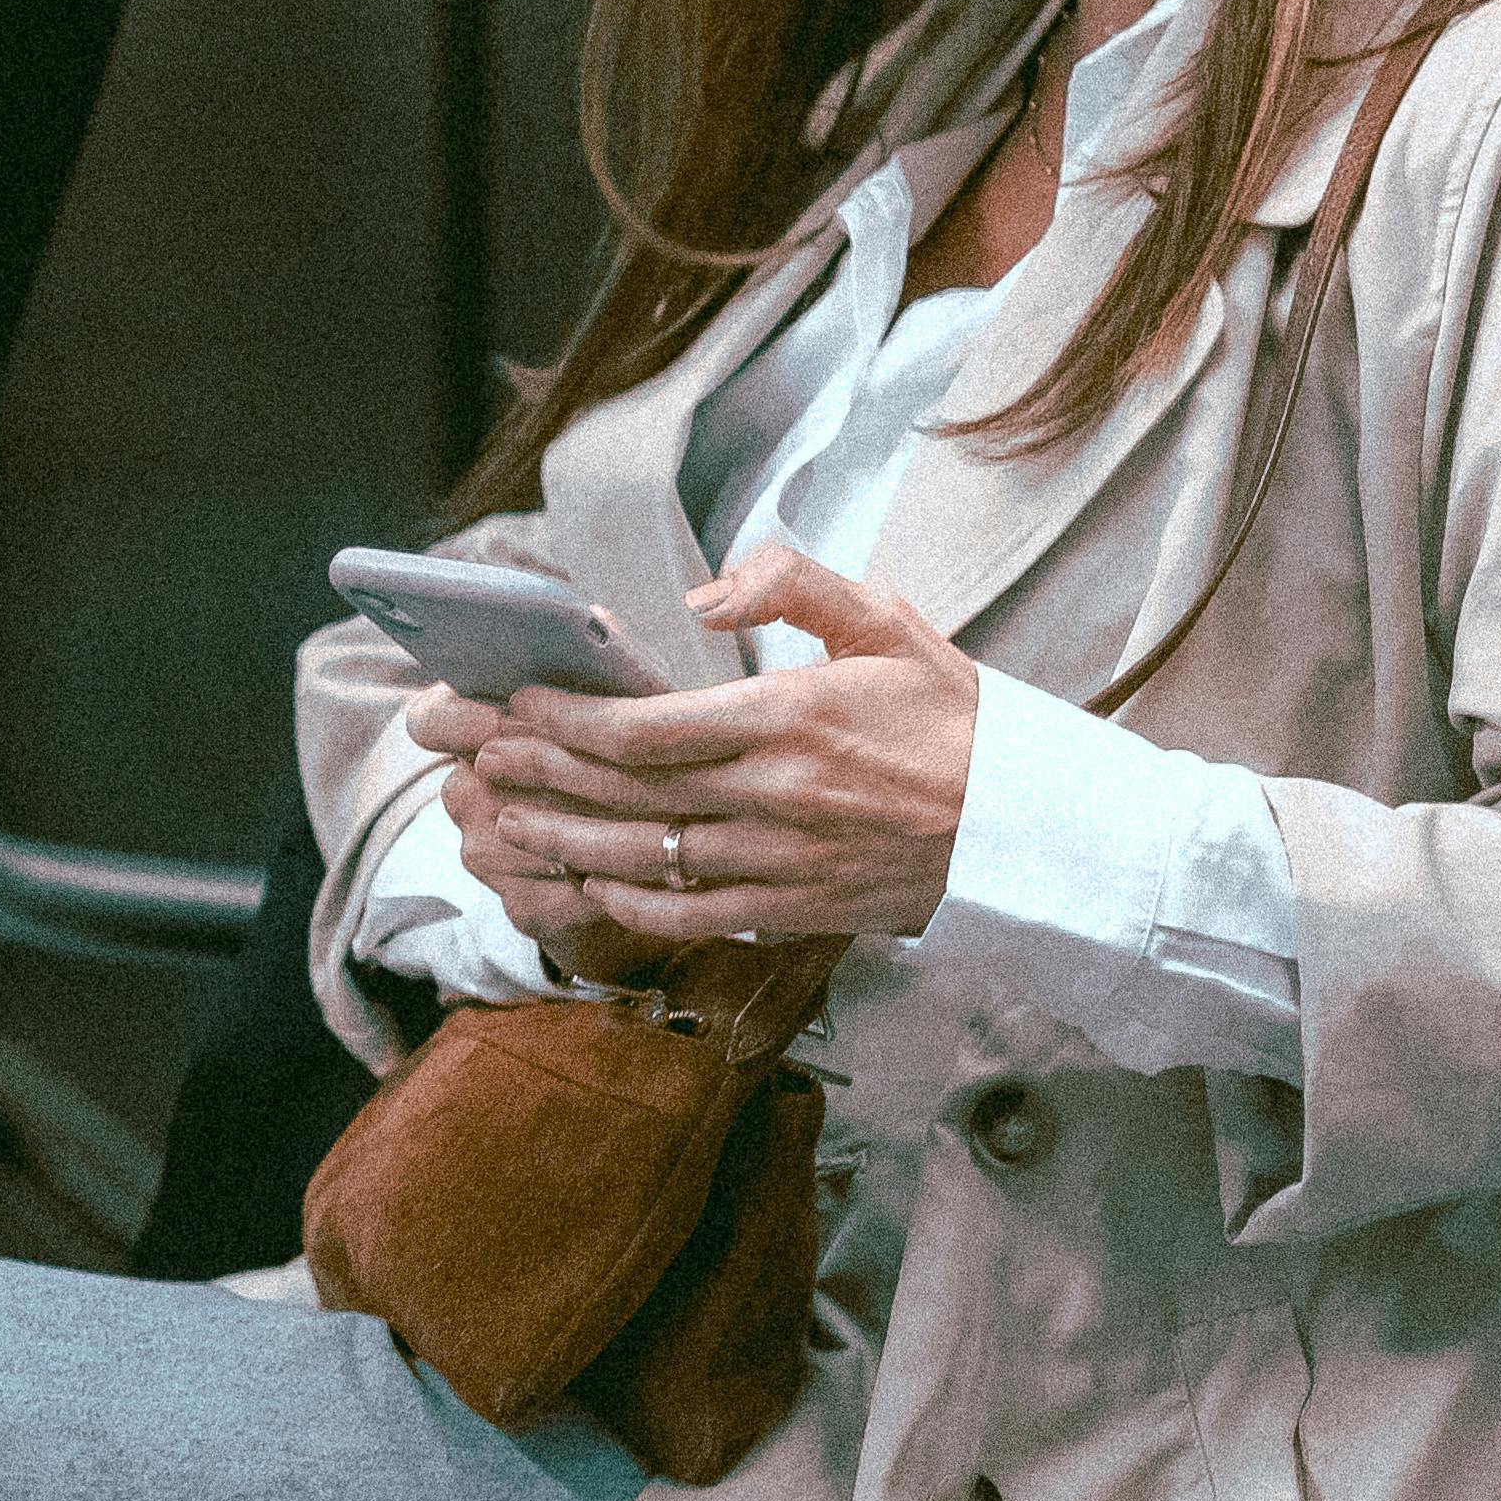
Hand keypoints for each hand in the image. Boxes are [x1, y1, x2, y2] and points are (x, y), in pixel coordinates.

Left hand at [457, 540, 980, 947]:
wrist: (1030, 828)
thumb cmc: (955, 720)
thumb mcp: (889, 622)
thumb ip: (797, 584)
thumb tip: (709, 591)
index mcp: (792, 718)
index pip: (647, 728)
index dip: (565, 722)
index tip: (514, 705)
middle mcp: (776, 797)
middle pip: (625, 791)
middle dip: (536, 773)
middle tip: (470, 755)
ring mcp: (780, 863)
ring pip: (642, 858)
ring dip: (561, 841)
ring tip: (502, 819)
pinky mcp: (792, 911)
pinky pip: (688, 916)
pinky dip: (626, 904)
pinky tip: (581, 885)